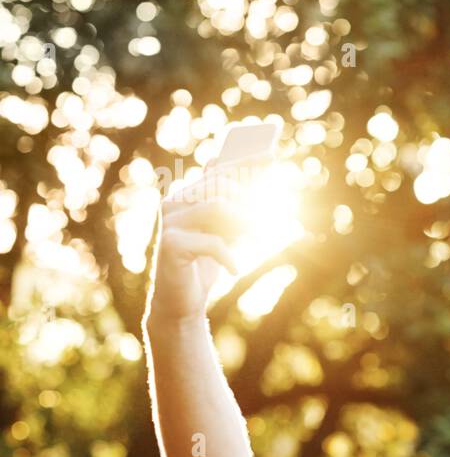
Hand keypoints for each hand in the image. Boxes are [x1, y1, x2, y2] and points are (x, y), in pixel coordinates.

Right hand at [143, 166, 252, 325]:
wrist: (181, 301)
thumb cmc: (205, 262)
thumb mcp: (225, 232)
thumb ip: (234, 205)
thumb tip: (252, 175)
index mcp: (186, 195)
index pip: (219, 170)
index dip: (245, 162)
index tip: (272, 155)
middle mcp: (173, 203)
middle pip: (220, 185)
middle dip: (250, 199)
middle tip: (268, 220)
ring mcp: (169, 222)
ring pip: (217, 206)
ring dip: (244, 222)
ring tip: (256, 239)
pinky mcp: (169, 245)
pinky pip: (211, 242)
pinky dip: (229, 256)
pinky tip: (234, 269)